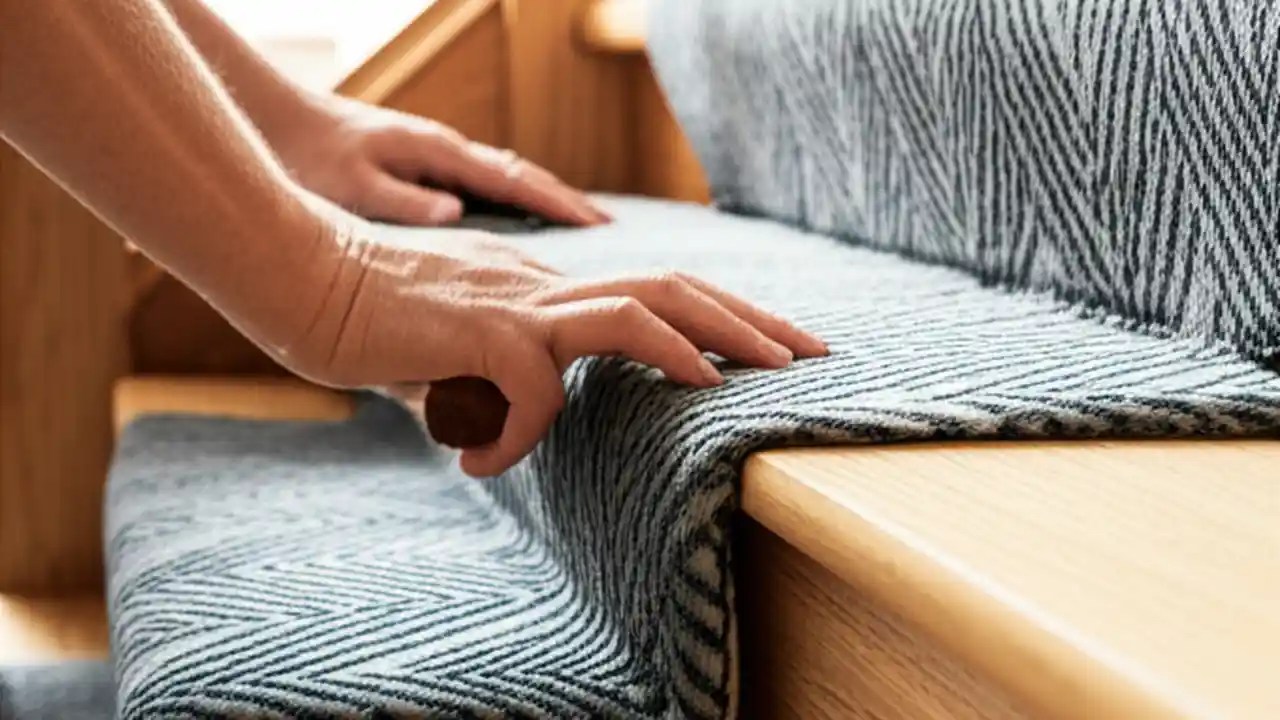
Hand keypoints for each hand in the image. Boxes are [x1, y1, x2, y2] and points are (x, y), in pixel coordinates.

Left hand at [270, 95, 608, 226]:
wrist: (279, 123)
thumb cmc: (310, 158)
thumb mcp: (351, 184)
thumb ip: (403, 201)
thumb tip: (457, 216)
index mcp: (439, 153)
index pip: (513, 179)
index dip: (559, 203)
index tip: (601, 226)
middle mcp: (448, 152)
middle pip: (523, 176)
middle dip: (568, 201)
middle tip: (612, 230)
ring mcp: (441, 159)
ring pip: (508, 180)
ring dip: (546, 201)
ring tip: (585, 229)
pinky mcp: (428, 170)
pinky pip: (486, 188)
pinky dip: (516, 203)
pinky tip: (525, 224)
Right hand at [274, 212, 826, 477]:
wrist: (300, 280)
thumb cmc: (369, 320)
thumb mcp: (453, 351)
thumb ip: (494, 379)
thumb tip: (509, 429)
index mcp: (547, 291)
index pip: (656, 292)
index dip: (722, 317)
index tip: (774, 349)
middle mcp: (545, 288)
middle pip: (675, 285)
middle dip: (751, 321)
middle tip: (814, 356)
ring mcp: (516, 303)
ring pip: (634, 309)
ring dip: (698, 345)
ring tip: (739, 384)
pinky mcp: (477, 330)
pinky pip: (530, 389)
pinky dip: (520, 436)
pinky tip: (480, 466)